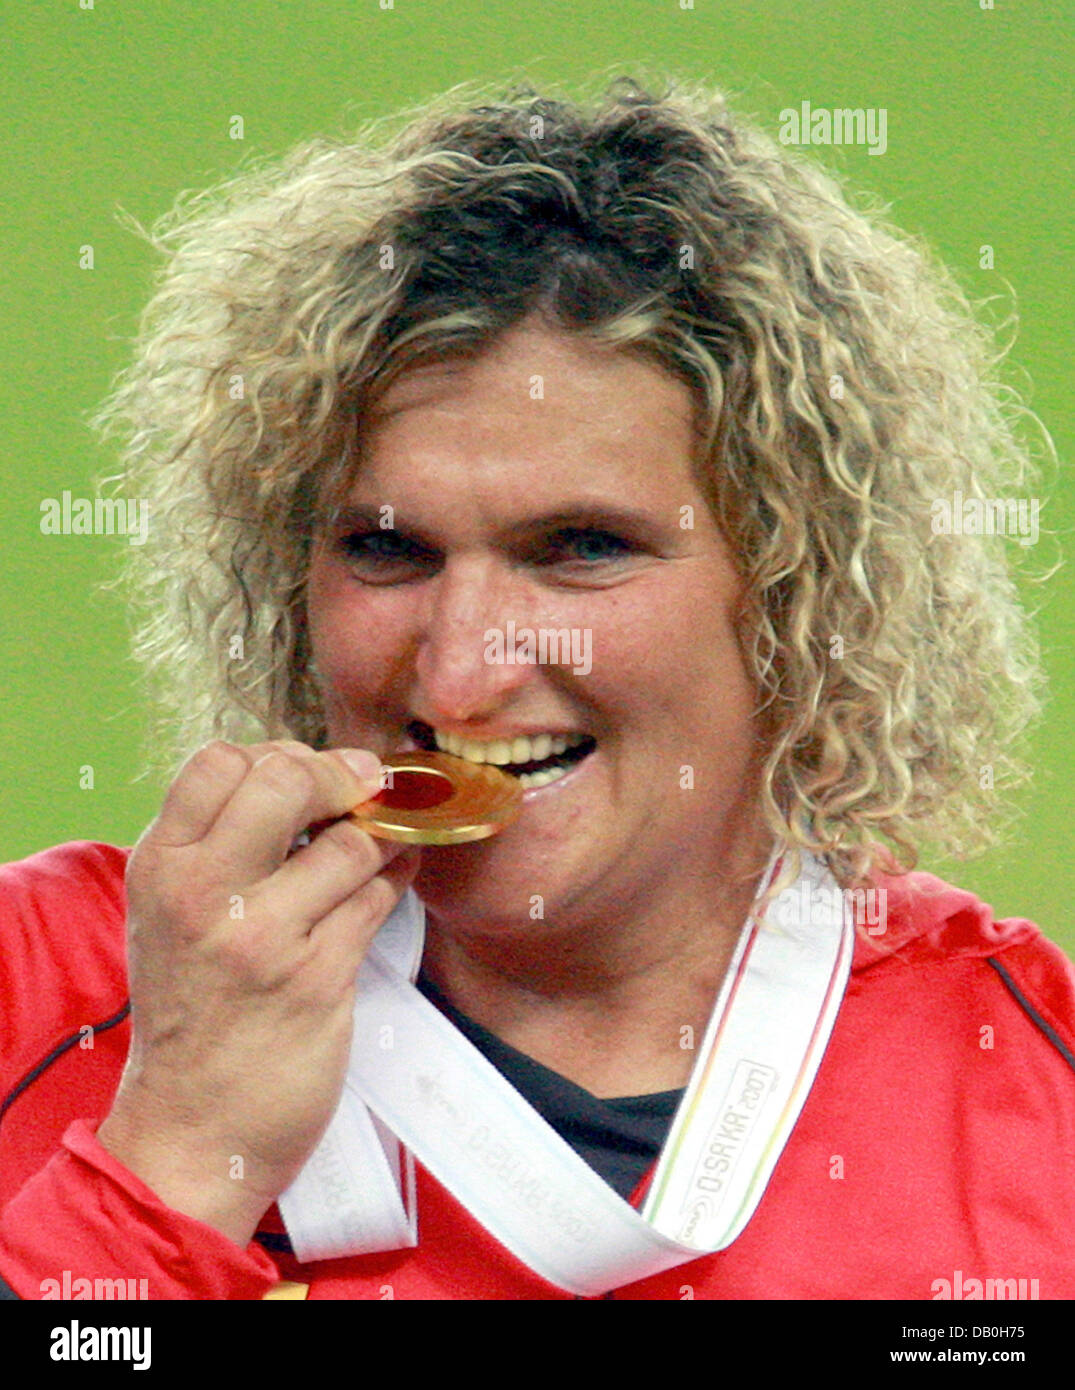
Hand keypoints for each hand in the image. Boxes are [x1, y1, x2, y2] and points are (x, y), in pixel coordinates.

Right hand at [97, 739, 419, 1247]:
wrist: (192, 1130)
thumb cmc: (194, 1014)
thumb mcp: (173, 916)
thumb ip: (222, 845)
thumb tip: (313, 776)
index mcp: (161, 867)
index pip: (219, 760)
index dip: (280, 754)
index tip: (312, 776)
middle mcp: (203, 893)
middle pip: (286, 777)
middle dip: (341, 775)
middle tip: (364, 792)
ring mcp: (261, 936)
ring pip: (350, 841)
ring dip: (381, 839)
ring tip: (381, 848)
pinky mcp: (317, 978)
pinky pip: (378, 897)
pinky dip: (396, 881)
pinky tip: (392, 882)